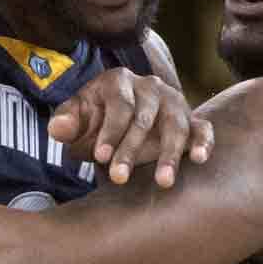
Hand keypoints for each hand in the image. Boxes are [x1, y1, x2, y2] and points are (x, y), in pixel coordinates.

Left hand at [48, 68, 213, 187]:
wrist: (115, 125)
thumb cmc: (93, 122)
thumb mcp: (74, 120)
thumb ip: (65, 122)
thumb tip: (58, 127)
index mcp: (118, 80)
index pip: (118, 105)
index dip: (110, 132)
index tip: (99, 157)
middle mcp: (149, 86)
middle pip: (145, 117)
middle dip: (131, 149)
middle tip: (119, 178)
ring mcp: (173, 102)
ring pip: (175, 125)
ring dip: (170, 154)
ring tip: (163, 182)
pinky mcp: (190, 119)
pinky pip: (202, 128)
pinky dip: (204, 142)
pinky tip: (199, 159)